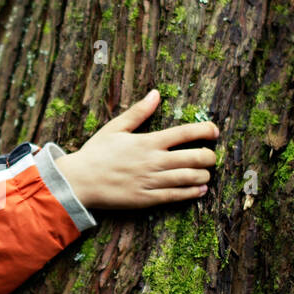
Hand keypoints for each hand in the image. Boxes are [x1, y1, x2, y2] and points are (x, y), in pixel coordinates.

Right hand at [52, 89, 217, 209]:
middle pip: (194, 157)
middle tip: (212, 156)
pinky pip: (176, 196)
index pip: (185, 133)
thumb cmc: (96, 153)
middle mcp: (154, 161)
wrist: (79, 181)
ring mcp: (151, 181)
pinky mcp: (147, 199)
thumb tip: (156, 94)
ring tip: (206, 173)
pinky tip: (200, 190)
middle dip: (209, 156)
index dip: (205, 131)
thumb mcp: (115, 128)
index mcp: (148, 141)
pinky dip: (192, 193)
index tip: (215, 131)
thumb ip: (139, 112)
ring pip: (189, 178)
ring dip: (204, 175)